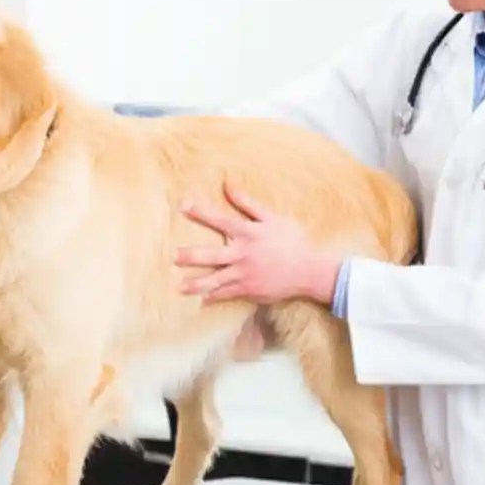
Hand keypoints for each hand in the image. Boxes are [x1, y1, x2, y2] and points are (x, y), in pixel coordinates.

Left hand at [177, 181, 342, 304]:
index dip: (201, 212)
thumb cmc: (293, 241)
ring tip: (180, 287)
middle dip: (191, 256)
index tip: (183, 206)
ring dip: (196, 284)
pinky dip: (214, 297)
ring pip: (215, 279)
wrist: (309, 270)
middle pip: (211, 255)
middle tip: (174, 257)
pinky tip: (202, 300)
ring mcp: (245, 274)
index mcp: (248, 233)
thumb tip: (228, 184)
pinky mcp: (249, 290)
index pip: (220, 220)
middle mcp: (243, 254)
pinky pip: (227, 294)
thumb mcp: (273, 218)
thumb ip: (248, 203)